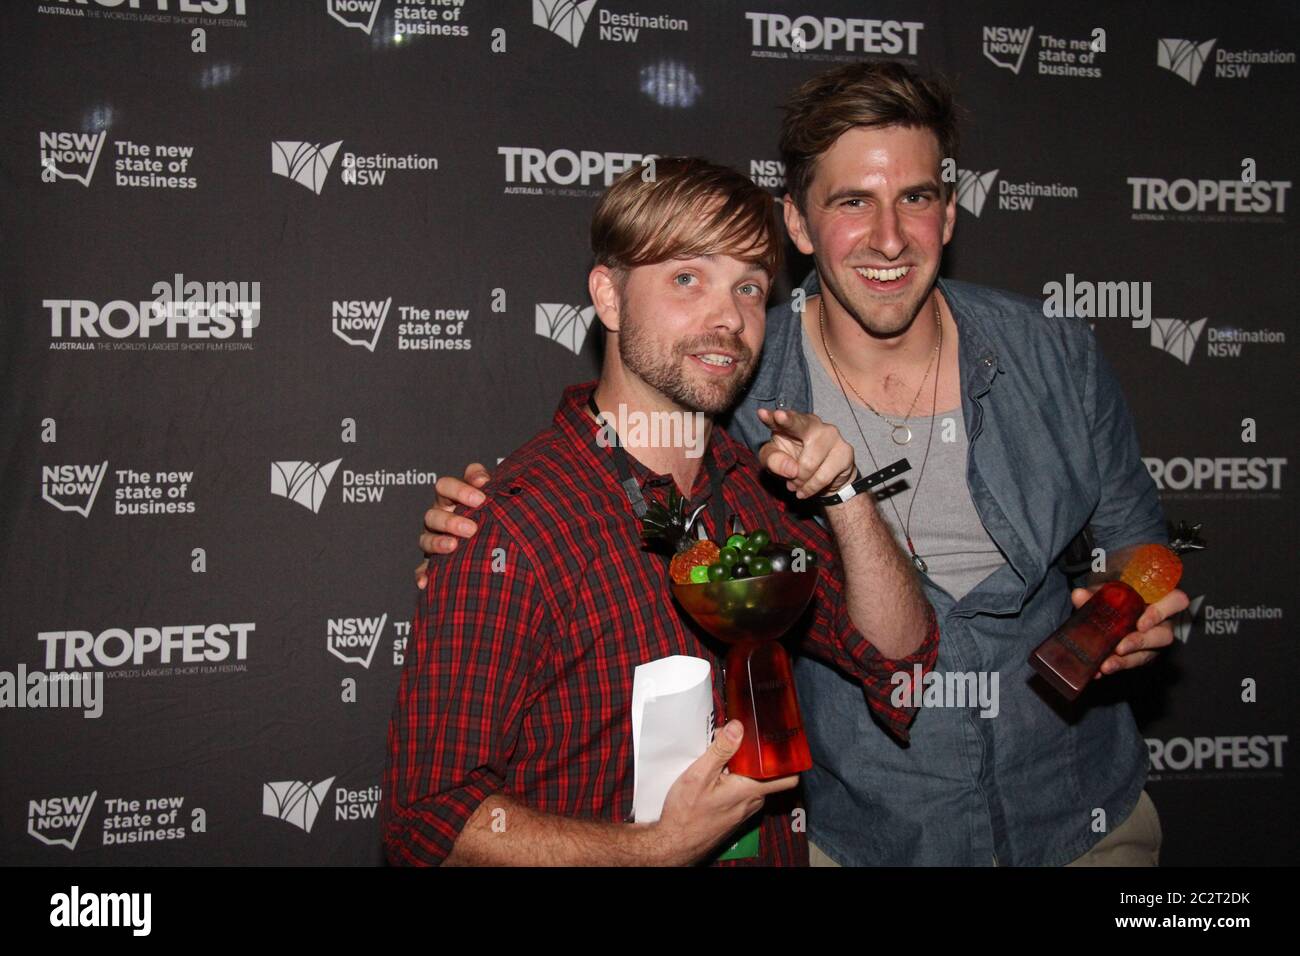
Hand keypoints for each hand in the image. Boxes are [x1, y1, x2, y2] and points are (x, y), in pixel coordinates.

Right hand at [413, 462, 491, 588]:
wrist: (499, 546)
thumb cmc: (496, 515)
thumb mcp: (495, 497)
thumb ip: (492, 485)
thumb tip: (485, 481)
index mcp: (451, 498)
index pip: (446, 486)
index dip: (460, 490)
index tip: (481, 498)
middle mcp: (439, 517)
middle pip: (433, 514)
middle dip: (451, 521)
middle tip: (472, 528)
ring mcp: (434, 539)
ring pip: (425, 540)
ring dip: (437, 543)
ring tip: (453, 546)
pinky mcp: (433, 562)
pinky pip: (423, 569)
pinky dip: (422, 575)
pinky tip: (424, 582)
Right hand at [650, 720, 797, 865]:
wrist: (674, 843)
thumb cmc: (686, 813)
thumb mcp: (700, 775)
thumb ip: (721, 750)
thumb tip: (738, 727)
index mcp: (751, 790)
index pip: (788, 776)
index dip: (788, 757)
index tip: (777, 739)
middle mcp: (753, 802)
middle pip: (767, 773)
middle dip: (755, 755)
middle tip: (736, 740)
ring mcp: (745, 810)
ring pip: (754, 781)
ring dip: (742, 767)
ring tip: (721, 756)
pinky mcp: (735, 814)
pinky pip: (743, 791)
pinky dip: (733, 779)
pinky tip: (715, 776)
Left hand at [756, 407, 856, 499]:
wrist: (824, 479)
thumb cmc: (794, 463)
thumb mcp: (774, 462)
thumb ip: (773, 460)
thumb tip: (791, 469)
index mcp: (791, 423)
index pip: (782, 419)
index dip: (776, 417)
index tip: (765, 413)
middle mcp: (813, 423)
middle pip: (801, 424)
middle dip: (789, 421)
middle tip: (779, 418)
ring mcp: (831, 435)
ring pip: (809, 464)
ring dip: (798, 481)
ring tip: (795, 484)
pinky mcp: (845, 451)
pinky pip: (822, 477)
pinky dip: (811, 488)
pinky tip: (806, 489)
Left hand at [1071, 586, 1188, 675]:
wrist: (1112, 608)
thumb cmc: (1117, 595)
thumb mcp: (1107, 591)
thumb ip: (1096, 593)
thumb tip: (1078, 595)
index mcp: (1160, 598)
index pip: (1177, 601)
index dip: (1163, 612)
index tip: (1142, 623)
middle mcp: (1162, 621)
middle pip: (1164, 635)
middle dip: (1140, 643)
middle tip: (1121, 648)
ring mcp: (1153, 641)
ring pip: (1149, 654)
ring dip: (1126, 661)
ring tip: (1106, 665)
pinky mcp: (1142, 655)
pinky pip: (1132, 663)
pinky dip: (1114, 667)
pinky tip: (1098, 671)